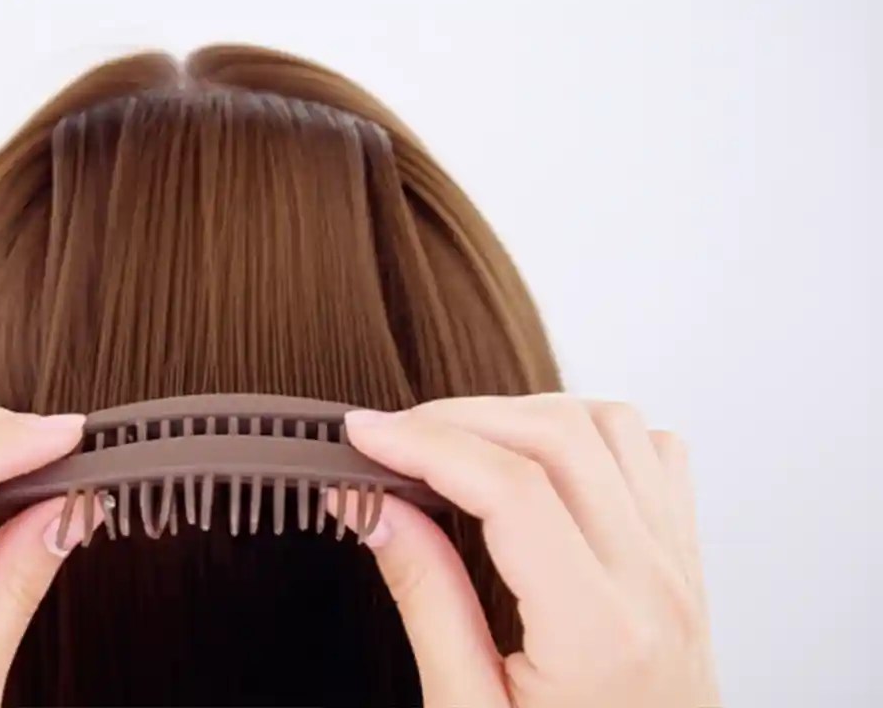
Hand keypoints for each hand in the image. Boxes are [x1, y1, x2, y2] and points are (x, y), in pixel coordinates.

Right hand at [337, 395, 719, 707]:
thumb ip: (427, 601)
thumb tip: (374, 508)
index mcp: (599, 634)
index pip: (512, 490)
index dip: (426, 444)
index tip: (364, 435)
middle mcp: (653, 585)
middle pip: (561, 437)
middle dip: (460, 418)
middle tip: (392, 438)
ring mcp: (679, 567)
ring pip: (611, 426)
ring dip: (524, 414)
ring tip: (458, 444)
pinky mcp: (684, 561)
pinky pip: (652, 453)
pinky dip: (591, 433)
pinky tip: (540, 460)